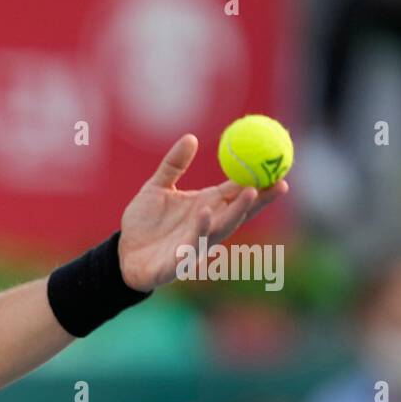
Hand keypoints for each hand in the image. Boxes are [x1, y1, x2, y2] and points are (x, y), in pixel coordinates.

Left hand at [118, 133, 288, 291]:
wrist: (121, 255)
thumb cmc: (144, 223)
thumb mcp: (156, 188)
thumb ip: (173, 165)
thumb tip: (190, 137)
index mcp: (206, 207)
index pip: (238, 193)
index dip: (260, 182)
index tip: (279, 167)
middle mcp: (207, 226)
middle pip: (239, 212)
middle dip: (260, 198)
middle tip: (279, 182)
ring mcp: (194, 245)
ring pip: (220, 228)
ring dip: (237, 211)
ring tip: (251, 193)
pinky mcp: (175, 264)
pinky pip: (189, 247)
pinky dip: (199, 232)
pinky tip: (205, 214)